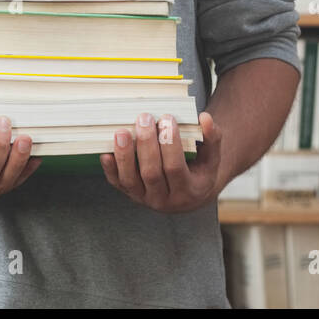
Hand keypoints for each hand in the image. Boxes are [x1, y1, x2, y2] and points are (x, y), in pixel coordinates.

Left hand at [100, 111, 222, 212]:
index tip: (167, 119)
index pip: (175, 168)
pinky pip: (118, 184)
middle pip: (151, 174)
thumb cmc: (200, 170)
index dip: (170, 144)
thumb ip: (212, 138)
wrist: (190, 194)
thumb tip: (205, 118)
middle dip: (146, 145)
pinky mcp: (131, 195)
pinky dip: (110, 169)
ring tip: (121, 132)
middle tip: (144, 118)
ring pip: (130, 181)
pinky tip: (106, 153)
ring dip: (124, 156)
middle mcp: (166, 200)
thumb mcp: (212, 157)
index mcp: (189, 191)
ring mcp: (146, 199)